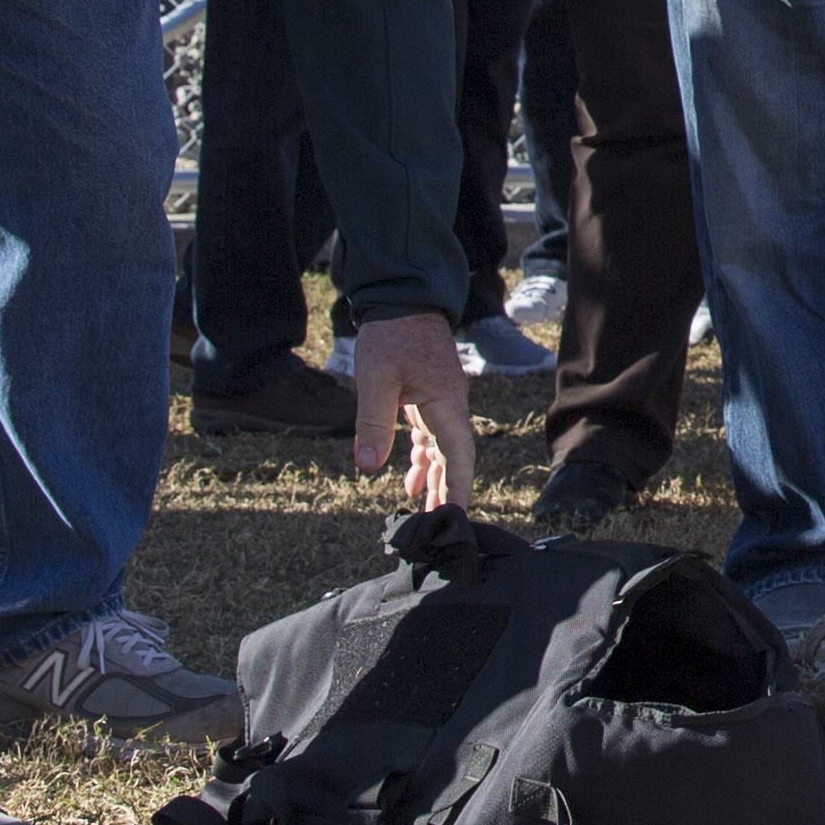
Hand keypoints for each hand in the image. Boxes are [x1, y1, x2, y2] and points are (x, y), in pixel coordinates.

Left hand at [345, 308, 477, 510]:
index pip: (458, 455)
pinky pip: (431, 436)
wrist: (403, 297)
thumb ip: (373, 423)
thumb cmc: (392, 334)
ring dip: (435, 479)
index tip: (455, 518)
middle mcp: (450, 406)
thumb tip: (366, 466)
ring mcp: (441, 402)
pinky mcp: (428, 397)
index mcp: (445, 404)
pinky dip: (423, 459)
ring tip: (423, 511)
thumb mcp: (376, 379)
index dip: (458, 488)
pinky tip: (411, 479)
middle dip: (447, 492)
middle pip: (454, 458)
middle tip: (437, 527)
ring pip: (443, 449)